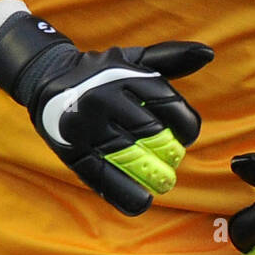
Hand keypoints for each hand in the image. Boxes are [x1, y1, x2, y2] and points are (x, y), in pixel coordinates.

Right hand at [0, 12, 212, 214]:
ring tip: (163, 182)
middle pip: (151, 132)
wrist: (47, 78)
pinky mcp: (71, 150)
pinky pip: (101, 176)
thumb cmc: (102, 73)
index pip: (168, 104)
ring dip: (153, 174)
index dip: (185, 125)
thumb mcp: (134, 59)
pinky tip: (142, 201)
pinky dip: (125, 193)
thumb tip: (207, 53)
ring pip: (128, 157)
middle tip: (173, 160)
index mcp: (124, 75)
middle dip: (170, 151)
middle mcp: (104, 98)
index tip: (186, 136)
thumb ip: (171, 57)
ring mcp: (86, 126)